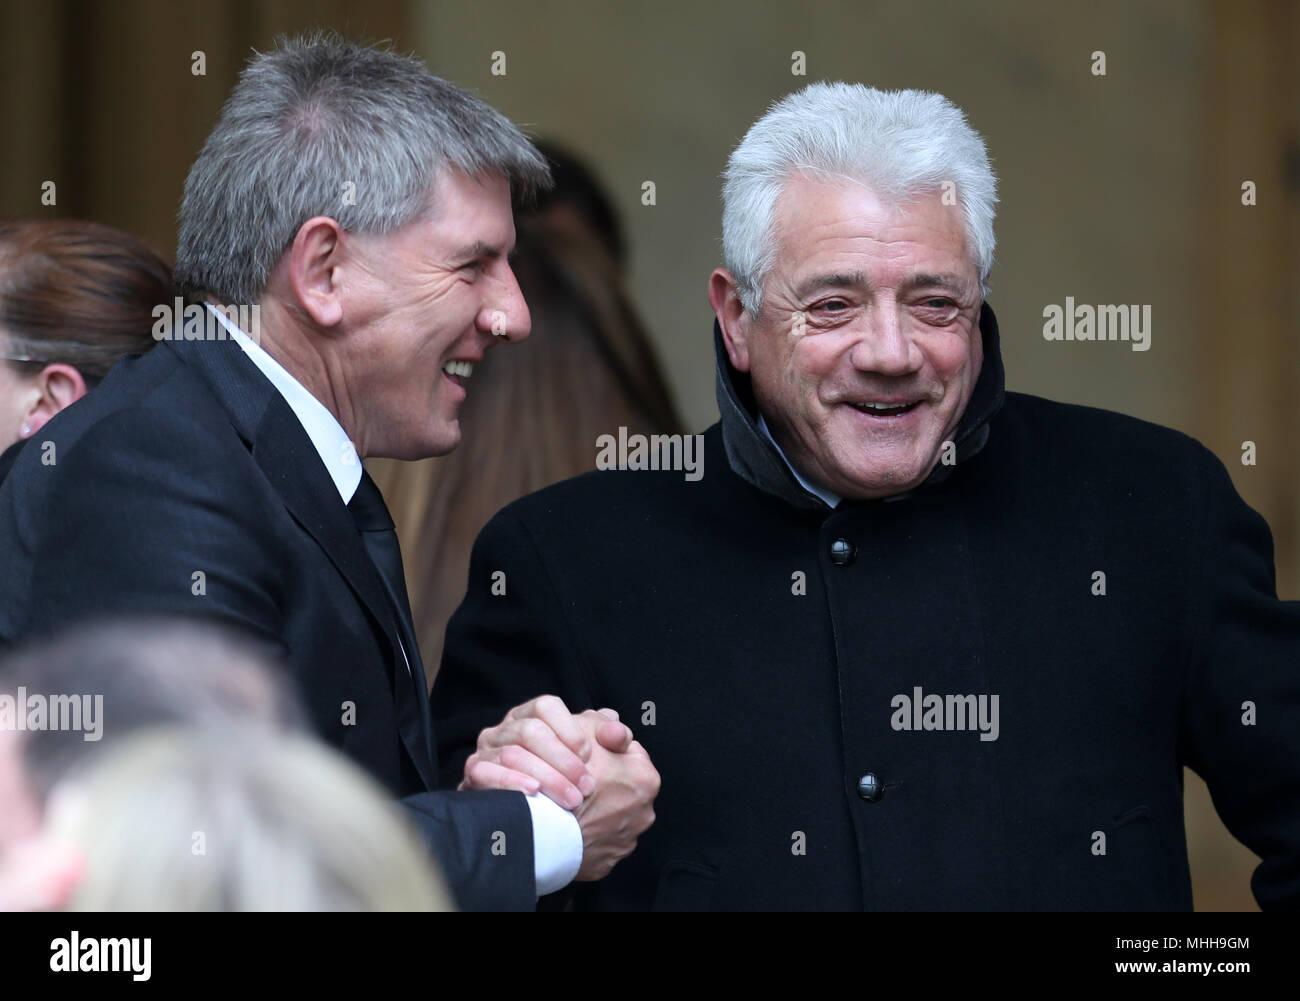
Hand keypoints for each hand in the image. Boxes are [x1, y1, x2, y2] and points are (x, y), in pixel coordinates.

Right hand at [460, 696, 632, 809]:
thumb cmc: (562, 784)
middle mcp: (504, 730)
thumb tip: (617, 729)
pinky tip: (534, 794)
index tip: (588, 755)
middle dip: (562, 760)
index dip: (568, 728)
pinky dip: (512, 782)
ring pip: (513, 754)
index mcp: (529, 717)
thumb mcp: (588, 760)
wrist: (527, 828)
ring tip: (572, 801)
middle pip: (530, 731)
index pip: (546, 706)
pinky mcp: (474, 776)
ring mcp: (485, 752)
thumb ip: (606, 740)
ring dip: (547, 778)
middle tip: (588, 788)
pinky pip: (487, 773)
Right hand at [573, 715, 659, 880]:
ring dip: (597, 808)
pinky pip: (598, 842)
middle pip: (624, 787)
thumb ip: (601, 723)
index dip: (607, 748)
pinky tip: (569, 824)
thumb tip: (612, 719)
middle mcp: (644, 813)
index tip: (590, 752)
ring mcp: (625, 841)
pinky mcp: (605, 863)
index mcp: (645, 779)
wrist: (542, 828)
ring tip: (571, 800)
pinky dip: (587, 833)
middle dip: (606, 780)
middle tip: (580, 776)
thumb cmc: (564, 775)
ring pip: (612, 815)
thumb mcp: (583, 732)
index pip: (631, 753)